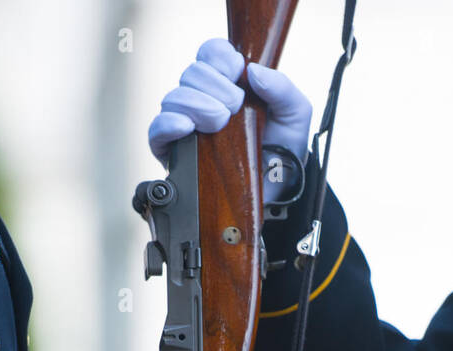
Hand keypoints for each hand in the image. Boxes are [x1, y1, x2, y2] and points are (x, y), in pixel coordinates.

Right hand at [148, 38, 312, 167]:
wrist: (275, 195)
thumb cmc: (283, 154)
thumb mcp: (295, 116)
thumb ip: (282, 88)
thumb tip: (253, 72)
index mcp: (229, 85)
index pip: (210, 54)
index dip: (220, 57)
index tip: (236, 73)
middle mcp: (203, 101)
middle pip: (191, 74)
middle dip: (214, 87)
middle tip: (234, 108)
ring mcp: (186, 125)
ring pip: (173, 98)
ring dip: (196, 104)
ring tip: (219, 122)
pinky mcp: (173, 151)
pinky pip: (157, 130)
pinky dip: (168, 124)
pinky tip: (186, 127)